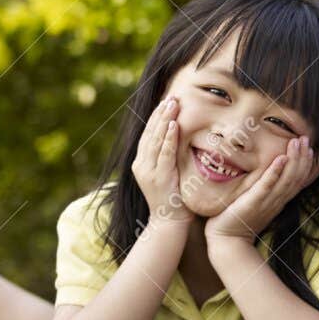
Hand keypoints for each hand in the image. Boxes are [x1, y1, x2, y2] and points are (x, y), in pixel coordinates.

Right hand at [132, 97, 190, 222]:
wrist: (169, 223)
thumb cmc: (173, 199)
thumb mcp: (168, 174)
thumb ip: (168, 158)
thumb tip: (178, 139)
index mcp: (142, 163)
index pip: (149, 134)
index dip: (157, 117)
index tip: (167, 101)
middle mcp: (141, 165)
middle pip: (150, 133)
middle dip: (161, 113)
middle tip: (171, 96)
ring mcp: (148, 171)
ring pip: (156, 140)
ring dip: (164, 120)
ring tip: (173, 103)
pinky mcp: (158, 177)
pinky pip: (164, 154)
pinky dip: (169, 138)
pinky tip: (174, 125)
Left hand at [204, 136, 318, 243]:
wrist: (228, 240)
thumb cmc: (241, 219)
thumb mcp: (260, 202)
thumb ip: (269, 189)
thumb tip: (276, 172)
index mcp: (282, 200)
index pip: (302, 180)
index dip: (313, 165)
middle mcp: (278, 200)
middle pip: (298, 177)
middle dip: (304, 157)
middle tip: (307, 139)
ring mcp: (268, 201)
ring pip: (287, 179)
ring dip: (294, 159)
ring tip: (297, 142)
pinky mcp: (254, 202)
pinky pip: (267, 185)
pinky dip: (275, 171)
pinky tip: (280, 158)